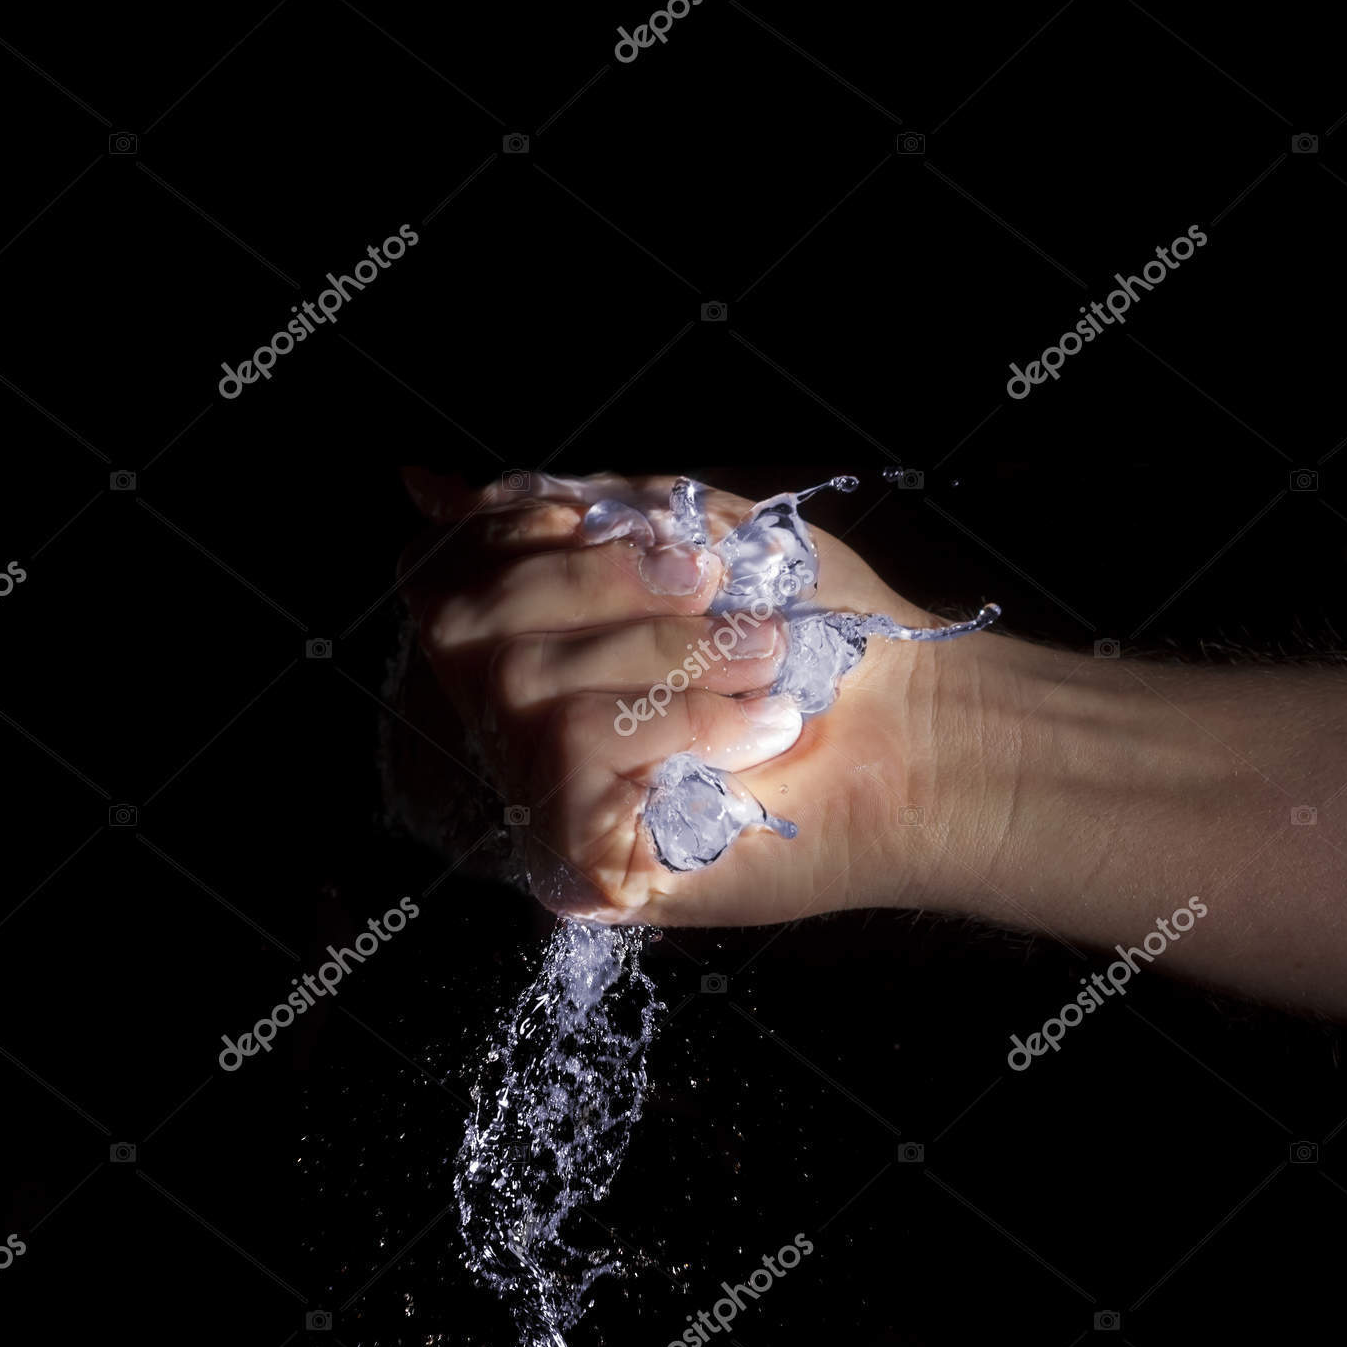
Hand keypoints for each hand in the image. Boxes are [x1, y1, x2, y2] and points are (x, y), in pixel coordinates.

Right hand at [398, 470, 1001, 927]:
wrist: (918, 735)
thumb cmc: (820, 633)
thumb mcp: (696, 535)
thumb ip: (578, 514)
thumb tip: (427, 486)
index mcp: (536, 640)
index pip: (450, 573)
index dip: (530, 537)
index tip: (662, 540)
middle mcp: (515, 722)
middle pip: (469, 622)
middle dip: (605, 585)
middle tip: (718, 591)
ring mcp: (542, 796)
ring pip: (521, 687)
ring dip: (667, 655)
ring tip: (765, 665)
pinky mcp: (580, 860)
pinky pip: (568, 756)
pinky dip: (677, 724)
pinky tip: (754, 735)